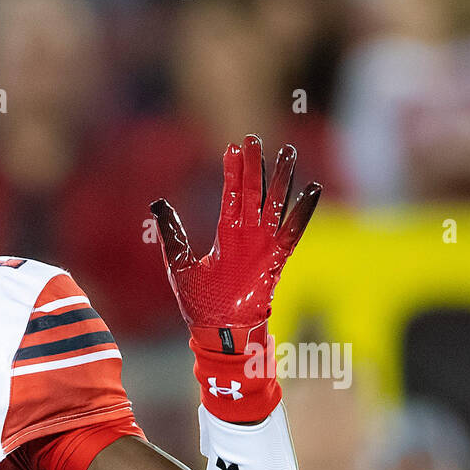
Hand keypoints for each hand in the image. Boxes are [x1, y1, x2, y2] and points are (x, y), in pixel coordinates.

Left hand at [151, 135, 320, 333]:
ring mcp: (264, 245)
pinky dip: (304, 211)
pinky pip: (294, 230)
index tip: (233, 148)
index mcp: (226, 234)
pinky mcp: (277, 258)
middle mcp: (247, 234)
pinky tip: (312, 189)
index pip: (231, 194)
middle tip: (255, 139)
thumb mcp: (179, 262)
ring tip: (287, 153)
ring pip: (276, 204)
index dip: (233, 171)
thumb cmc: (198, 302)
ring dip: (281, 179)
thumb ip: (173, 232)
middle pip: (253, 192)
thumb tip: (157, 204)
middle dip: (255, 166)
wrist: (217, 330)